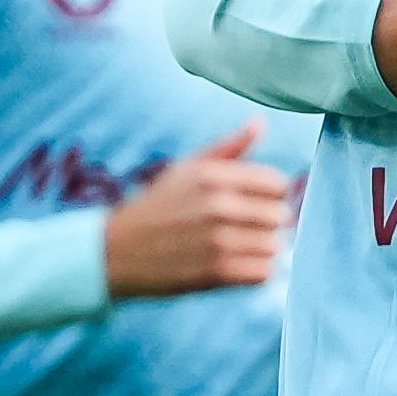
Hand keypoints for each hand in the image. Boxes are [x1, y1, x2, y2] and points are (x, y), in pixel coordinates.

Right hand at [103, 121, 298, 298]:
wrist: (116, 252)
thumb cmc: (156, 207)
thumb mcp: (186, 169)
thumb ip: (228, 147)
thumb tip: (259, 123)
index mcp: (213, 175)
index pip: (277, 185)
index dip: (269, 196)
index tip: (253, 204)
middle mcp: (217, 205)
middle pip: (280, 216)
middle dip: (267, 224)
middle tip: (244, 229)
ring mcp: (217, 240)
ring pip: (274, 246)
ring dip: (262, 250)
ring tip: (238, 249)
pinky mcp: (216, 272)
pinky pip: (264, 272)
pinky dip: (255, 272)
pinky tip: (236, 266)